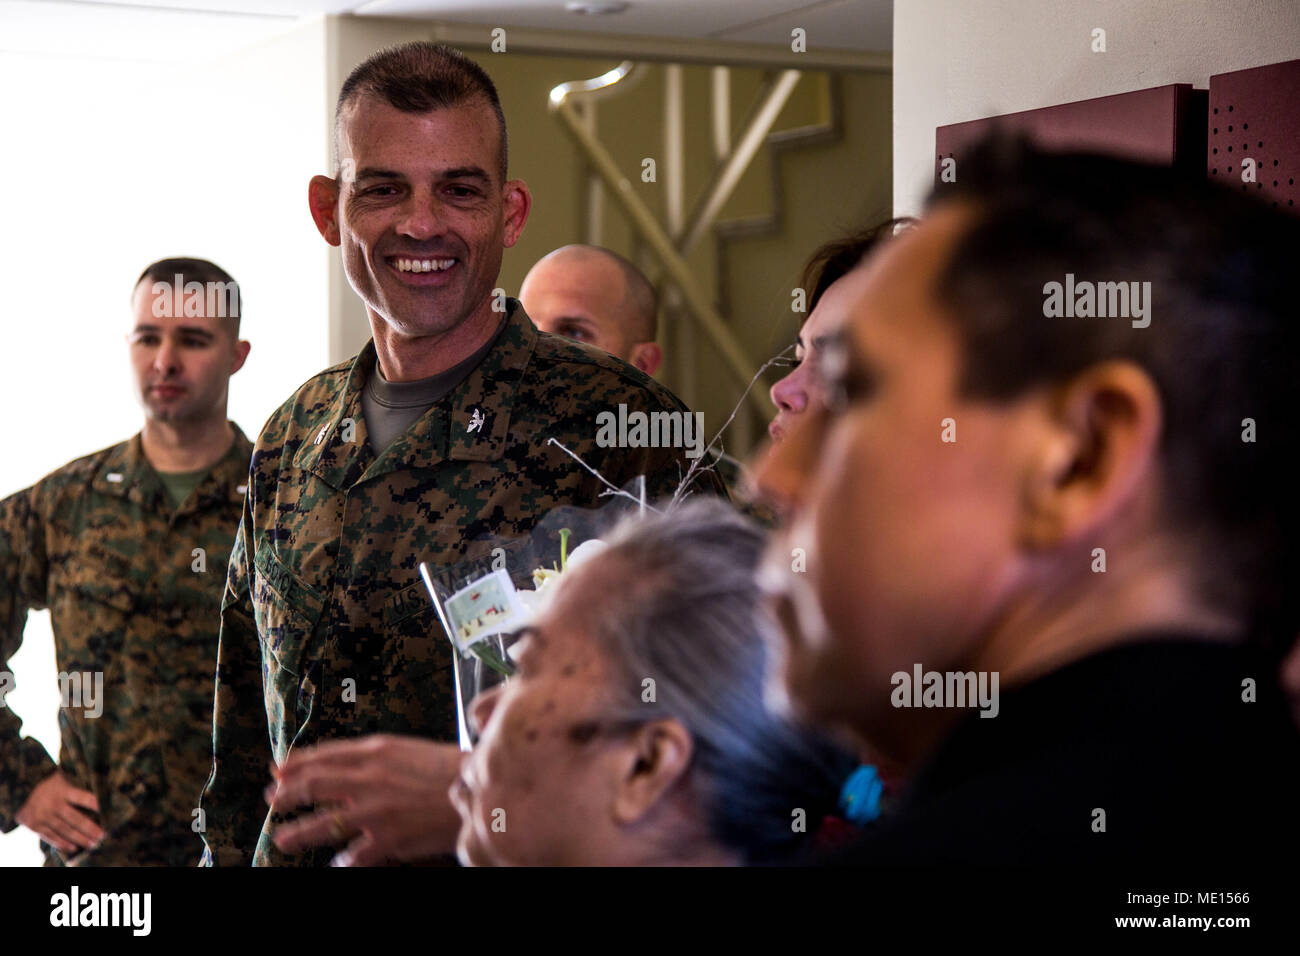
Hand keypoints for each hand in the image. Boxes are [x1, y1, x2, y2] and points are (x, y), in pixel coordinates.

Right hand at [15, 771, 103, 854]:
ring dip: (79, 838)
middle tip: (103, 836)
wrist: (20, 789)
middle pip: (75, 819)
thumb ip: (78, 781)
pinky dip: (62, 843)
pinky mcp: (35, 826)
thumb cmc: (50, 782)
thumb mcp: (63, 776)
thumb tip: (101, 783)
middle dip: (89, 829)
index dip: (94, 804)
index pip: (82, 798)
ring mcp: (43, 816)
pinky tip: (74, 848)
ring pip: (64, 830)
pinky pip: (50, 836)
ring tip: (93, 844)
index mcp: (62, 789)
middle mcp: (53, 804)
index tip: (107, 812)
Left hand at [267, 734, 463, 865]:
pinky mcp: (388, 838)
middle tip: (272, 800)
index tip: (279, 769)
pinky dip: (342, 862)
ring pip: (323, 824)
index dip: (297, 763)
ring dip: (297, 833)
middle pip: (314, 786)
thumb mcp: (408, 751)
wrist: (478, 787)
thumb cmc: (449, 768)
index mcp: (376, 751)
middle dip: (287, 794)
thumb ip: (375, 759)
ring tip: (281, 839)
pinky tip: (337, 865)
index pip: (324, 755)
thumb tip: (346, 766)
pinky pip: (354, 856)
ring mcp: (375, 810)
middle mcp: (369, 778)